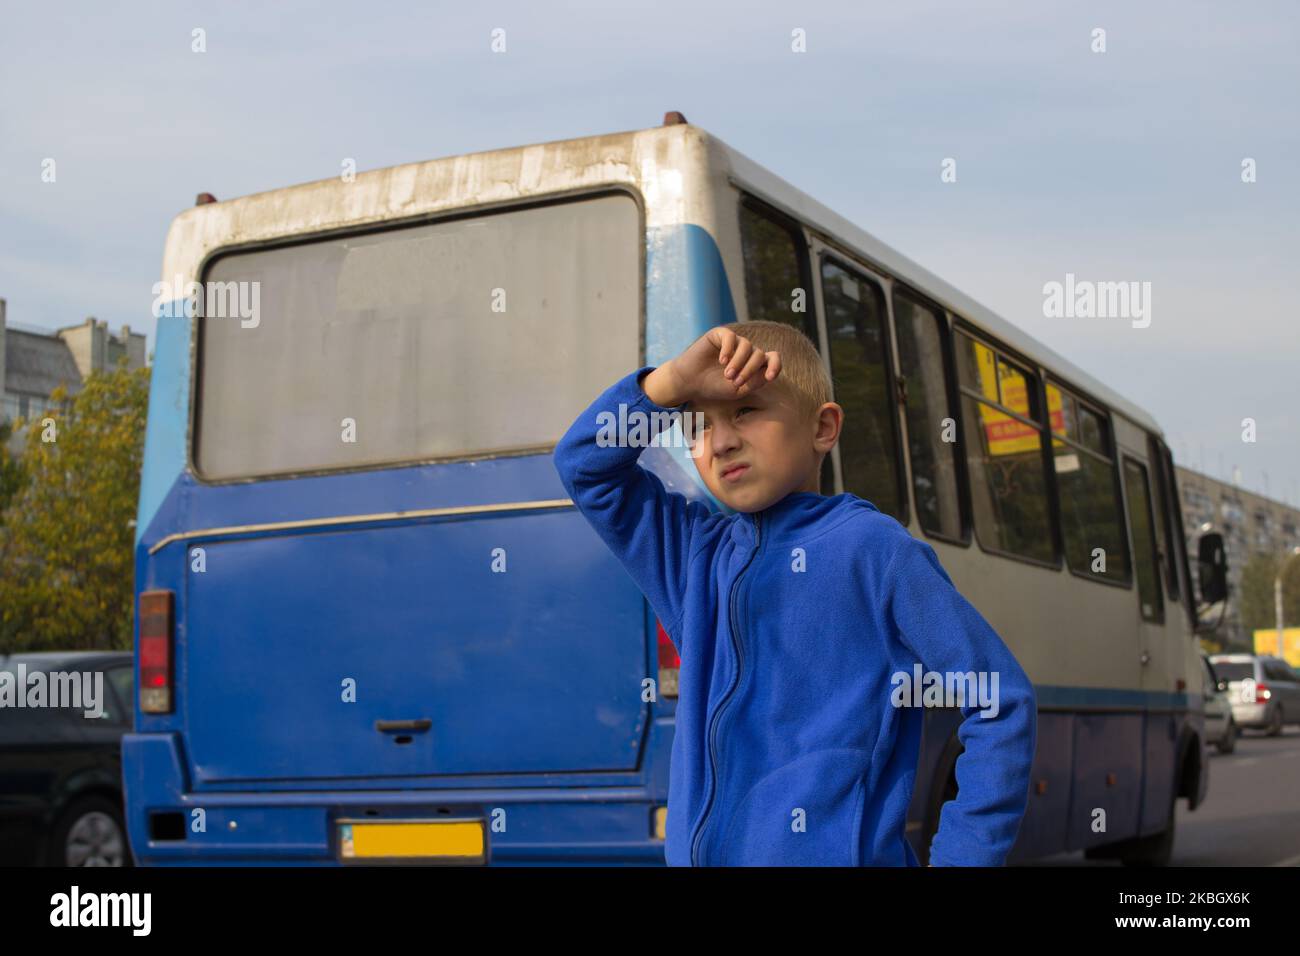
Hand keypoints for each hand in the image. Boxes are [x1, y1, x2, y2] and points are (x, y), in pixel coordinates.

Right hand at [641, 326, 781, 406]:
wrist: (690, 382)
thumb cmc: (714, 387)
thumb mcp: (738, 390)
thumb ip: (755, 382)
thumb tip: (769, 373)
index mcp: (754, 363)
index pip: (773, 359)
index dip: (775, 365)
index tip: (769, 377)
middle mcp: (747, 350)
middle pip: (760, 354)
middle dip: (750, 369)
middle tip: (735, 382)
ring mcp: (734, 341)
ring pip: (747, 346)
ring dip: (739, 362)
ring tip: (727, 375)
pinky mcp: (720, 334)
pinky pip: (731, 337)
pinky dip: (729, 350)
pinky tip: (722, 361)